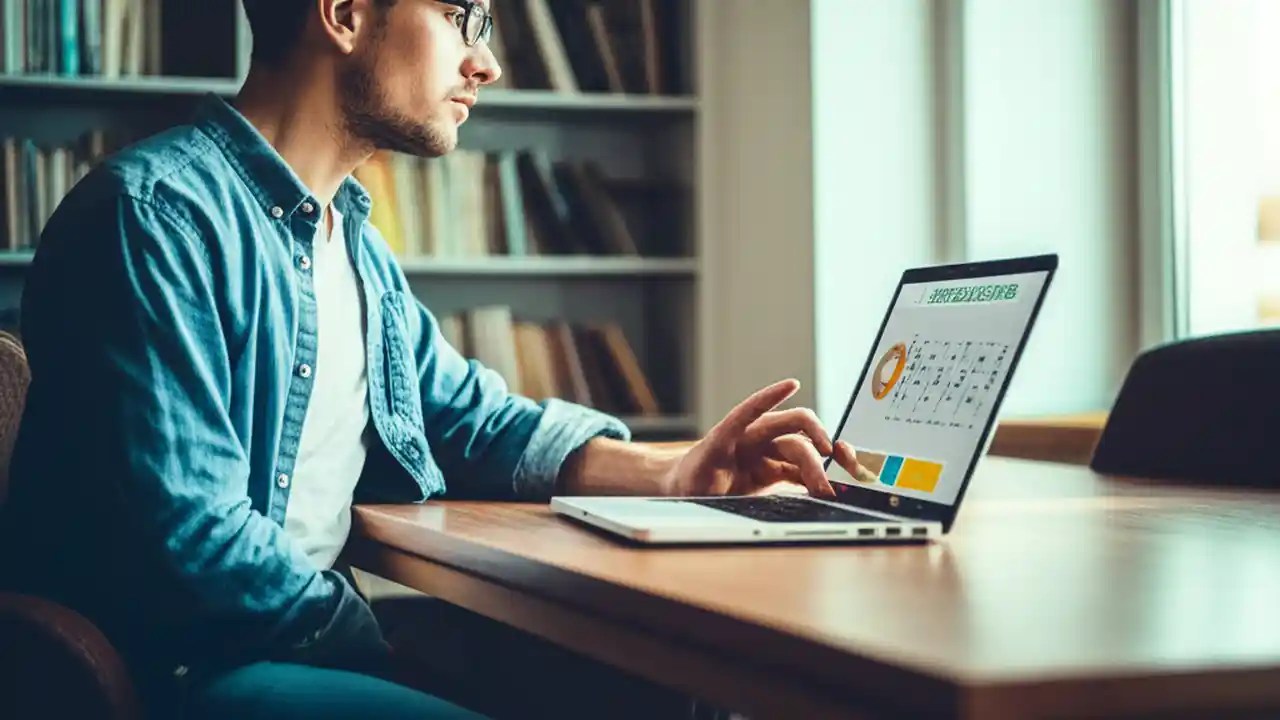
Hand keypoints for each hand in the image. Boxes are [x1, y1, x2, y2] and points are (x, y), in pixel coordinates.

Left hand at [662, 379, 861, 497]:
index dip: (770, 396)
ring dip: (821, 465)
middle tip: (825, 472)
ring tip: (829, 490)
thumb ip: (715, 491)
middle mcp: (755, 436)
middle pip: (794, 429)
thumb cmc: (691, 480)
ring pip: (804, 448)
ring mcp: (768, 451)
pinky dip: (819, 475)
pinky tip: (830, 487)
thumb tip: (731, 505)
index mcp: (730, 434)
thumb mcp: (695, 485)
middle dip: (815, 445)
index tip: (792, 384)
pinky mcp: (776, 469)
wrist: (690, 487)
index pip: (751, 409)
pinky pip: (803, 468)